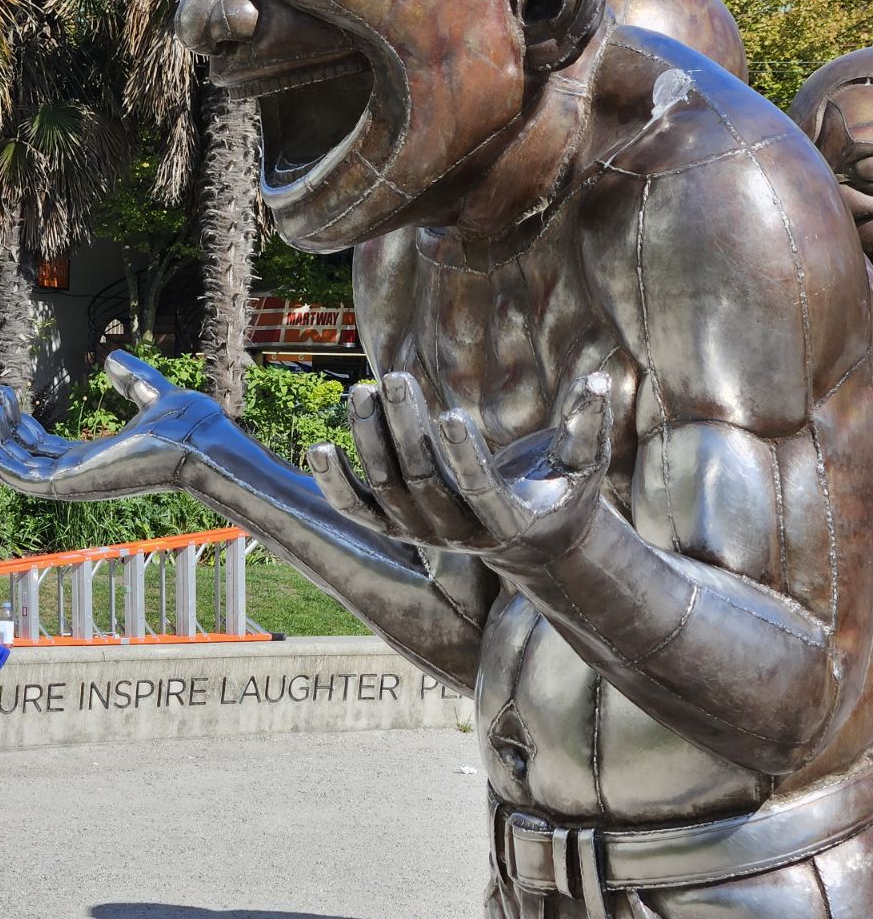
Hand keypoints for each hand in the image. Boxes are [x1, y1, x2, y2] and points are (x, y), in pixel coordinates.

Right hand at [0, 351, 225, 499]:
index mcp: (98, 457)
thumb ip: (132, 379)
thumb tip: (111, 359)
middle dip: (6, 432)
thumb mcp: (153, 393)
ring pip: (23, 469)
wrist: (202, 438)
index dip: (23, 426)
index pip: (48, 449)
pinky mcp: (77, 483)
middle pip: (30, 459)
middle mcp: (84, 473)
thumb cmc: (188, 425)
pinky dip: (5, 468)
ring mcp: (79, 481)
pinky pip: (29, 482)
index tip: (8, 397)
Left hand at [308, 371, 612, 560]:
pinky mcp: (397, 529)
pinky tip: (315, 449)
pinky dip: (334, 485)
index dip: (462, 457)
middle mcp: (459, 533)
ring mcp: (423, 533)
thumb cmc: (561, 491)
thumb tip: (602, 378)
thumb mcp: (582, 465)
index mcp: (506, 521)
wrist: (531, 542)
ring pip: (387, 489)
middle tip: (394, 376)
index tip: (448, 414)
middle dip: (406, 428)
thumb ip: (588, 426)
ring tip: (360, 390)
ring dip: (368, 441)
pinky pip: (358, 511)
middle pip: (424, 482)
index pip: (478, 490)